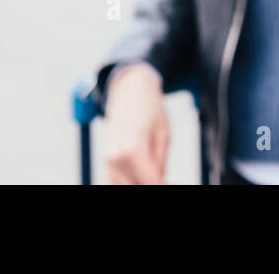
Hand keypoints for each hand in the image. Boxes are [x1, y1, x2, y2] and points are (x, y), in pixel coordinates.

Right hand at [103, 64, 168, 183]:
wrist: (129, 92)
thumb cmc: (151, 110)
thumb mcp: (164, 135)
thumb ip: (161, 163)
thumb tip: (160, 183)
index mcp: (133, 148)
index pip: (151, 182)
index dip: (164, 185)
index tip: (172, 183)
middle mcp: (116, 156)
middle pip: (137, 185)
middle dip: (154, 184)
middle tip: (167, 180)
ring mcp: (108, 160)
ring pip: (126, 185)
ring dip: (141, 182)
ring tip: (159, 177)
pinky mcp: (106, 161)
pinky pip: (118, 181)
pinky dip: (131, 181)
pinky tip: (145, 175)